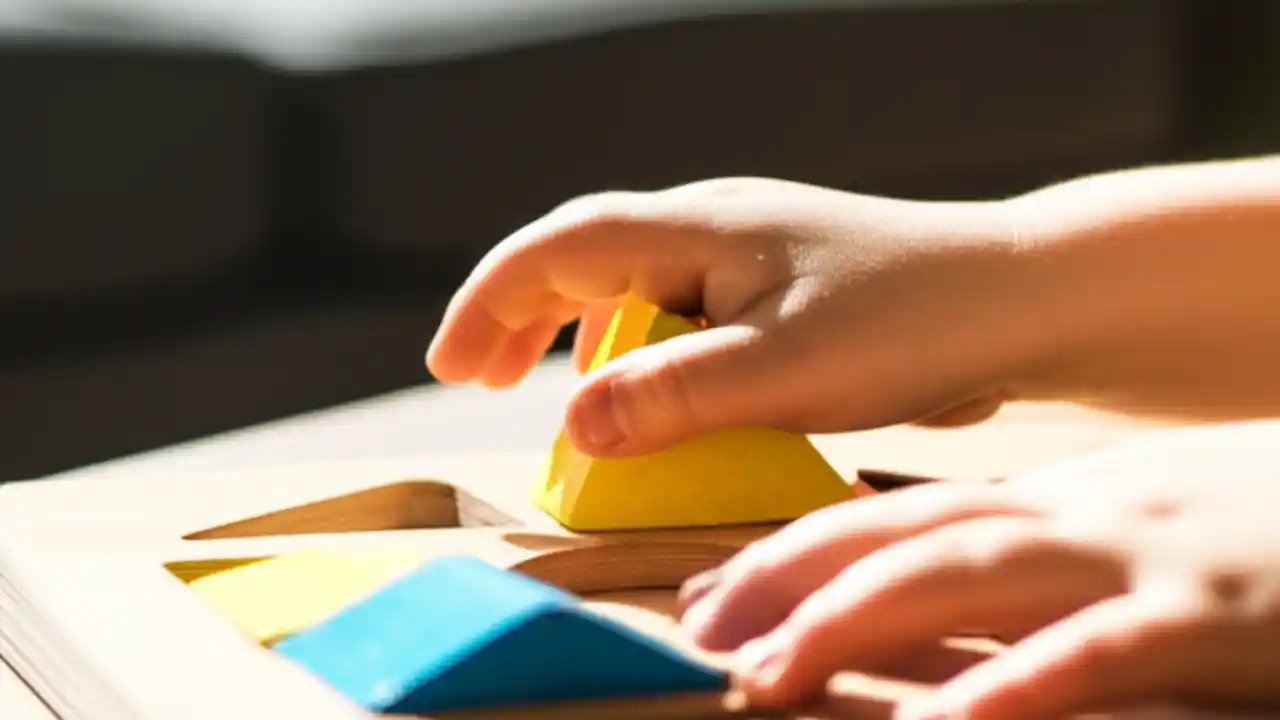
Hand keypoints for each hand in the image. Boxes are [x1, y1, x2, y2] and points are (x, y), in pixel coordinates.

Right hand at [426, 177, 1050, 455]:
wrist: (1017, 298)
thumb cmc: (911, 324)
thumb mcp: (785, 370)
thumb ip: (675, 393)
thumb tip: (570, 421)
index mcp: (699, 229)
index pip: (560, 246)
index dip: (491, 300)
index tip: (449, 364)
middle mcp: (712, 228)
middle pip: (580, 256)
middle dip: (515, 315)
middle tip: (472, 377)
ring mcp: (745, 255)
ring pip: (628, 283)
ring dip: (573, 334)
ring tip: (540, 389)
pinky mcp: (776, 288)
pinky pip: (678, 310)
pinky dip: (635, 348)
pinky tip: (646, 389)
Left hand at [676, 421, 1279, 718]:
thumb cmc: (1268, 526)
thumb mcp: (1142, 534)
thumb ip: (1046, 565)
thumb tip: (944, 622)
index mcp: (1057, 498)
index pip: (899, 513)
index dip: (794, 551)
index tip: (710, 592)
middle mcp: (1080, 514)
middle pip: (907, 534)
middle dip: (791, 579)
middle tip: (696, 629)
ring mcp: (1144, 560)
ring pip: (974, 577)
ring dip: (858, 621)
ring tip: (767, 674)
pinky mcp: (1214, 617)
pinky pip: (1097, 656)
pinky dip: (1015, 690)